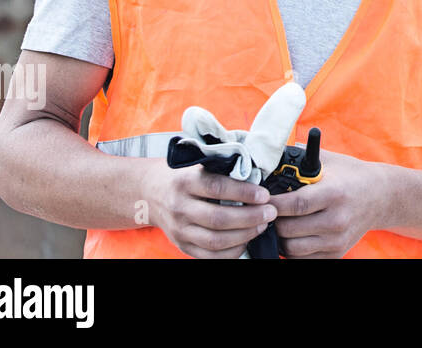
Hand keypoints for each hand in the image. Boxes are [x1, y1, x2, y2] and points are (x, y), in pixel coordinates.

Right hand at [140, 159, 277, 258]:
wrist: (151, 193)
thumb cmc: (185, 176)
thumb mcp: (199, 166)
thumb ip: (224, 171)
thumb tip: (258, 178)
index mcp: (185, 181)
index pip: (217, 188)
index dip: (244, 193)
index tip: (265, 195)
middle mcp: (179, 206)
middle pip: (218, 218)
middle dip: (250, 217)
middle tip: (270, 213)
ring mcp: (179, 229)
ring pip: (215, 240)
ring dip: (245, 235)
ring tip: (263, 226)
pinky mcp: (181, 245)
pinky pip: (209, 256)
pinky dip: (231, 251)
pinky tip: (246, 241)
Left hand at [271, 149, 389, 257]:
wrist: (382, 197)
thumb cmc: (352, 176)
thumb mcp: (330, 161)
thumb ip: (302, 158)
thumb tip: (271, 155)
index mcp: (334, 194)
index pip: (295, 204)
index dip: (273, 204)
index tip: (260, 199)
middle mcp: (337, 220)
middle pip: (289, 229)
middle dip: (272, 221)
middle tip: (266, 212)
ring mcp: (337, 240)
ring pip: (292, 249)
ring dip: (279, 238)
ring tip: (278, 224)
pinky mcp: (337, 253)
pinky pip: (303, 259)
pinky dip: (292, 250)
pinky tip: (292, 235)